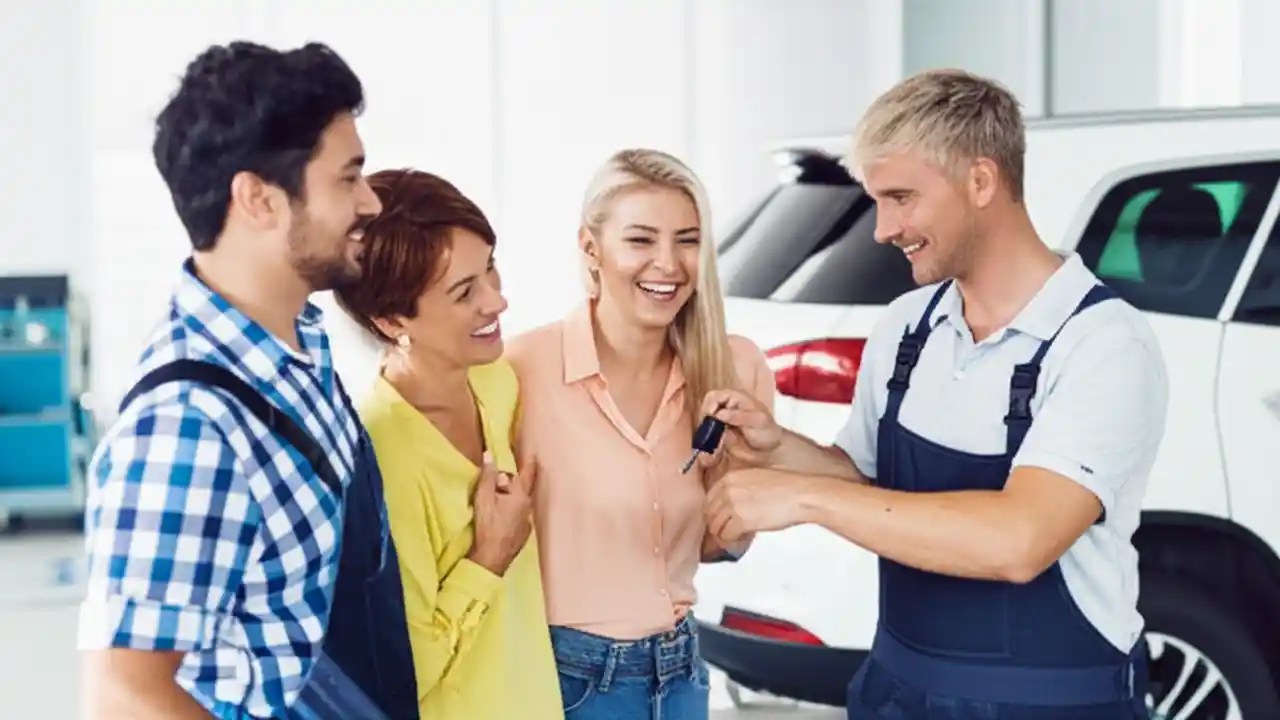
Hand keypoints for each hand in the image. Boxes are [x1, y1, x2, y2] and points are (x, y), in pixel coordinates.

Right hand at [467, 453, 535, 575]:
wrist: (491, 560)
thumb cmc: (486, 527)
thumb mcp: (483, 499)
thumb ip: (487, 477)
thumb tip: (489, 456)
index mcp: (520, 497)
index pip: (526, 475)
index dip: (529, 464)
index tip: (533, 455)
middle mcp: (528, 508)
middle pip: (519, 489)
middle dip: (508, 485)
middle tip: (492, 488)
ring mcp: (527, 523)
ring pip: (519, 504)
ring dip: (509, 500)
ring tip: (494, 505)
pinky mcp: (523, 535)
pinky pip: (518, 517)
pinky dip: (510, 514)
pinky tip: (499, 520)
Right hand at [699, 389, 781, 468]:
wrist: (771, 449)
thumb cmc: (768, 431)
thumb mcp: (758, 421)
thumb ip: (740, 416)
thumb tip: (719, 414)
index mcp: (736, 398)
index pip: (715, 396)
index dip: (710, 405)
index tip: (711, 418)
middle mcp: (726, 407)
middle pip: (706, 406)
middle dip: (705, 417)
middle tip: (708, 429)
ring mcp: (721, 420)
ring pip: (705, 421)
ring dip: (705, 429)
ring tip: (711, 438)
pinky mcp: (720, 433)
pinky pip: (708, 434)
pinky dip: (707, 439)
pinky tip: (712, 444)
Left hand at [705, 467, 807, 542]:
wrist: (801, 495)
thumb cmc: (786, 488)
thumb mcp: (755, 479)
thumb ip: (738, 490)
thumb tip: (729, 508)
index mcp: (730, 477)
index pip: (709, 499)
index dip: (715, 512)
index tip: (722, 520)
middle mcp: (727, 489)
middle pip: (709, 514)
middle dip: (718, 525)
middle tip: (729, 531)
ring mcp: (733, 505)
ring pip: (715, 527)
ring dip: (724, 534)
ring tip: (737, 536)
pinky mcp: (741, 520)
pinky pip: (726, 536)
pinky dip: (733, 541)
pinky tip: (743, 539)